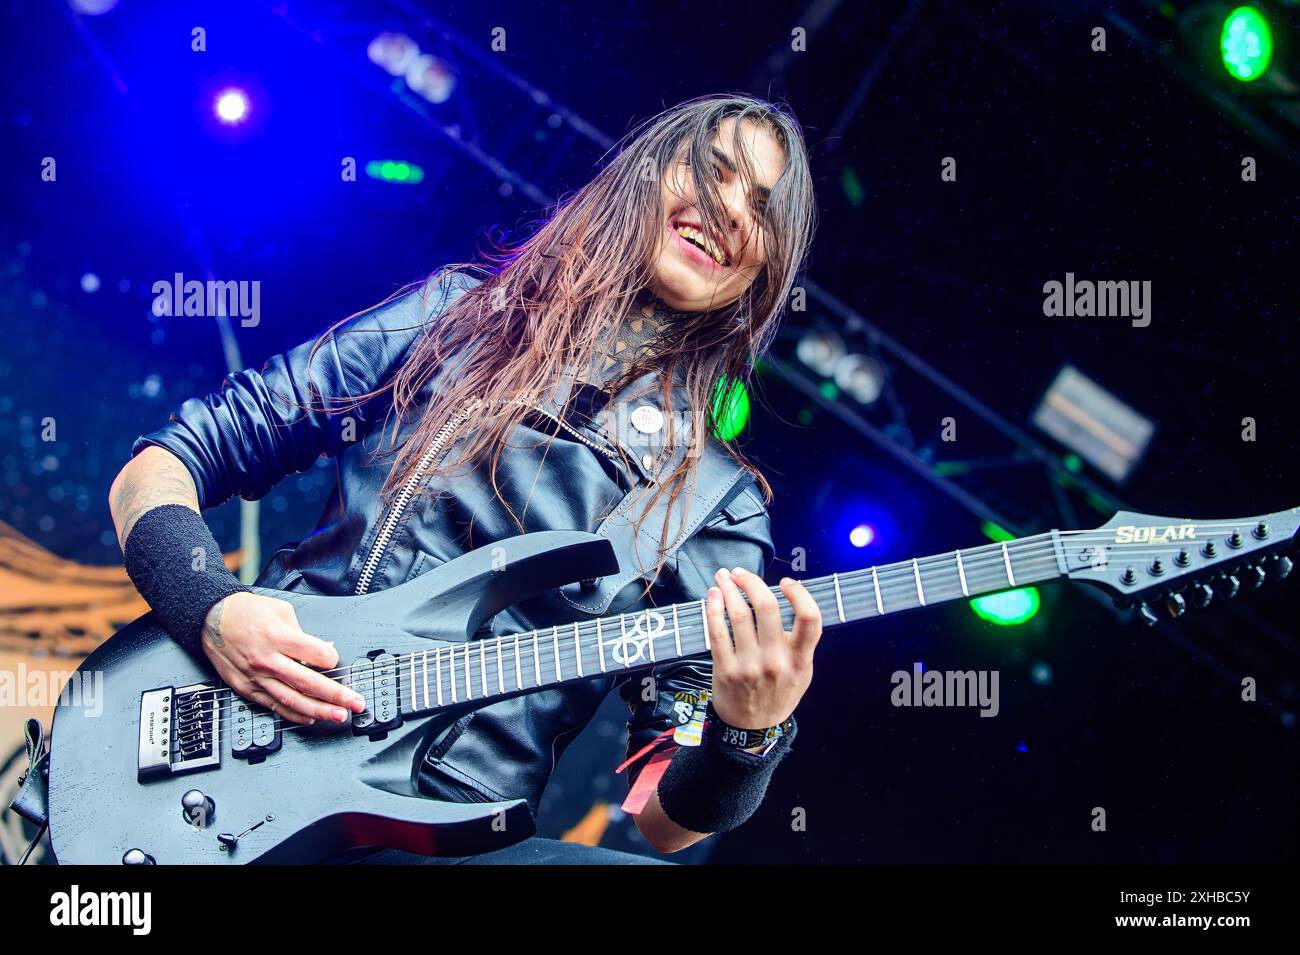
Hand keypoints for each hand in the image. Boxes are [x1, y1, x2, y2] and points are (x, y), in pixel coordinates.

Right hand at [201, 592, 365, 724]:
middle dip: (336, 695)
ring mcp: (256, 677)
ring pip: (292, 700)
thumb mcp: (280, 610)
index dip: (332, 659)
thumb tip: (324, 650)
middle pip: (308, 682)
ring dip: (319, 710)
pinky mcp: (246, 687)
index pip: (316, 654)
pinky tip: (310, 717)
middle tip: (355, 703)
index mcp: (277, 637)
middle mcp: (267, 660)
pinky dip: (293, 714)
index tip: (336, 660)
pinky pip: (273, 705)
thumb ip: (303, 632)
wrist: (211, 619)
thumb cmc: (245, 612)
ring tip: (339, 716)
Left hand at [706, 567, 821, 734]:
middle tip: (741, 573)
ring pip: (738, 614)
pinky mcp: (725, 668)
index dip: (800, 593)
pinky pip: (717, 631)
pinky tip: (713, 596)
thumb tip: (790, 602)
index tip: (787, 582)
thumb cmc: (778, 694)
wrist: (752, 728)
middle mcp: (776, 661)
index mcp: (799, 659)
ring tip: (724, 578)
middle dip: (751, 581)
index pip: (810, 618)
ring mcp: (749, 665)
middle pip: (767, 607)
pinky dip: (713, 608)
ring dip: (729, 589)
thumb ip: (800, 642)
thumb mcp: (802, 672)